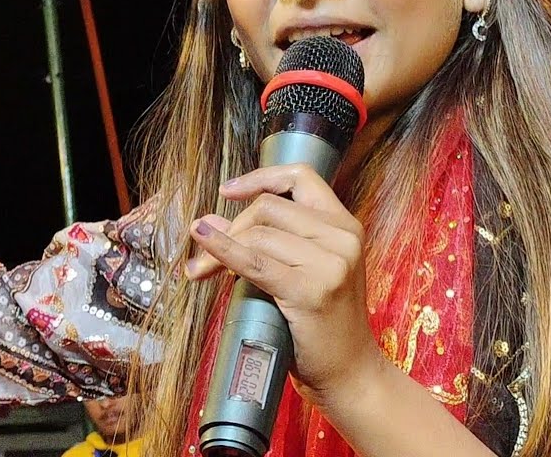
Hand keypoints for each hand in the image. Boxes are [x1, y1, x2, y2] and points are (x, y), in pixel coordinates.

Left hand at [185, 164, 384, 404]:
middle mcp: (343, 238)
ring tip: (200, 270)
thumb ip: (269, 243)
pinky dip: (224, 252)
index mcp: (346, 227)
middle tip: (203, 250)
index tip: (228, 191)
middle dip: (230, 226)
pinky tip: (205, 250)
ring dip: (220, 248)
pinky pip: (255, 262)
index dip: (261, 177)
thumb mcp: (307, 273)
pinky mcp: (311, 290)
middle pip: (269, 207)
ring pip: (259, 233)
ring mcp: (331, 264)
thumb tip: (211, 222)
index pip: (301, 177)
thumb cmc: (325, 327)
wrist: (350, 374)